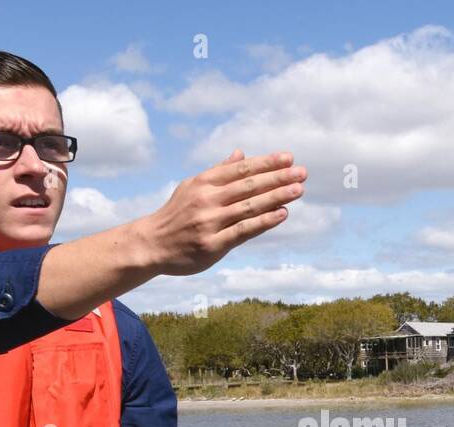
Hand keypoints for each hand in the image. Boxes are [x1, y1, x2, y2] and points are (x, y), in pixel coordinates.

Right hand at [133, 148, 305, 276]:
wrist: (151, 244)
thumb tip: (241, 153)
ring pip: (249, 207)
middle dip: (277, 177)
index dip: (266, 163)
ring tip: (298, 189)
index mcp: (203, 183)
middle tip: (302, 172)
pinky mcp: (212, 245)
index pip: (241, 169)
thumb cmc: (175, 215)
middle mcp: (207, 200)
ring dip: (276, 197)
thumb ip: (218, 172)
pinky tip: (282, 214)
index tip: (288, 158)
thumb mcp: (191, 187)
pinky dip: (264, 222)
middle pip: (248, 186)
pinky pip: (243, 231)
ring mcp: (209, 223)